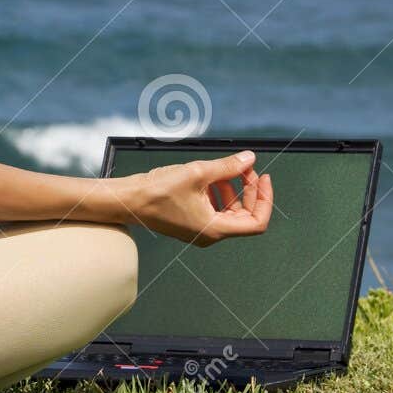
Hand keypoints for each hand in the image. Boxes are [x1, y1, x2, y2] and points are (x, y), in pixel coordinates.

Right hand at [119, 150, 274, 245]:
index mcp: (216, 229)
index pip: (257, 221)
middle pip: (245, 215)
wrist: (128, 199)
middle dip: (248, 190)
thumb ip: (228, 166)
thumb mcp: (198, 173)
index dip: (265, 199)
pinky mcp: (191, 221)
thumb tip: (249, 159)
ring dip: (233, 189)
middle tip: (245, 168)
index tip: (262, 177)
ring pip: (230, 211)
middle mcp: (210, 233)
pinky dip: (218, 193)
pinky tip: (210, 177)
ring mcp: (200, 229)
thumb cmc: (156, 192)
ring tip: (226, 170)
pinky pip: (214, 209)